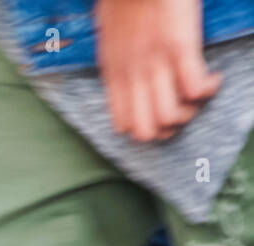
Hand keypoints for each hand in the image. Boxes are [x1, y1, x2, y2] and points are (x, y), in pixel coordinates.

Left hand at [95, 0, 221, 141]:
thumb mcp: (108, 37)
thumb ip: (116, 58)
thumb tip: (122, 67)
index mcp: (114, 74)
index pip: (123, 125)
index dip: (145, 127)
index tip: (160, 109)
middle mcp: (132, 75)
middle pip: (145, 131)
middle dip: (168, 130)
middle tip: (183, 109)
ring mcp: (154, 64)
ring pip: (169, 118)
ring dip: (189, 113)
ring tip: (198, 95)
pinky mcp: (179, 48)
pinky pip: (195, 89)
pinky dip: (208, 89)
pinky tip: (213, 77)